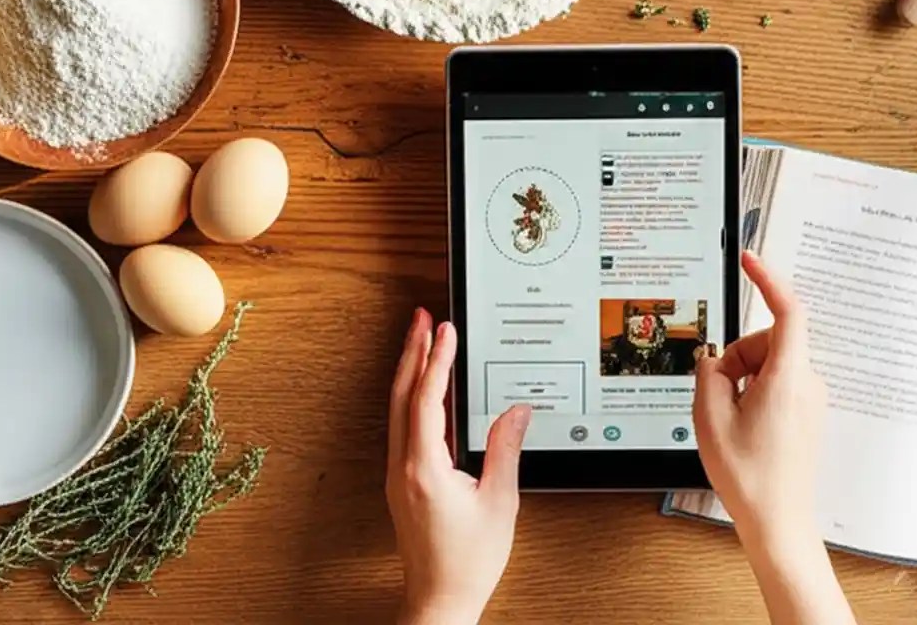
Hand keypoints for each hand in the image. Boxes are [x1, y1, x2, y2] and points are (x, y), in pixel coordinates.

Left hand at [386, 309, 530, 624]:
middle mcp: (404, 468)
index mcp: (426, 469)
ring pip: (398, 410)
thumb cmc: (468, 561)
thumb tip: (517, 411)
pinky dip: (412, 399)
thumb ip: (506, 449)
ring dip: (409, 372)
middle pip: (402, 396)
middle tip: (422, 319)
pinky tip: (425, 390)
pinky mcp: (404, 482)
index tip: (445, 330)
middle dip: (412, 352)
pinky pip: (403, 428)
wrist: (440, 599)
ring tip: (421, 342)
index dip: (436, 360)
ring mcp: (399, 475)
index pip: (427, 399)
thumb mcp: (500, 501)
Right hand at [694, 251, 824, 548]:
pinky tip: (743, 426)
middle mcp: (806, 383)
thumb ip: (707, 376)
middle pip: (768, 340)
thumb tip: (713, 360)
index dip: (769, 280)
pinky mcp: (806, 412)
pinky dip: (754, 393)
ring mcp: (810, 398)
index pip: (787, 311)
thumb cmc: (750, 477)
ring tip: (731, 419)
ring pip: (769, 363)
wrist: (778, 519)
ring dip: (744, 379)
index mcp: (787, 379)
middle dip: (738, 357)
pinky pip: (777, 383)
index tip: (751, 260)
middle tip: (719, 395)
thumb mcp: (709, 419)